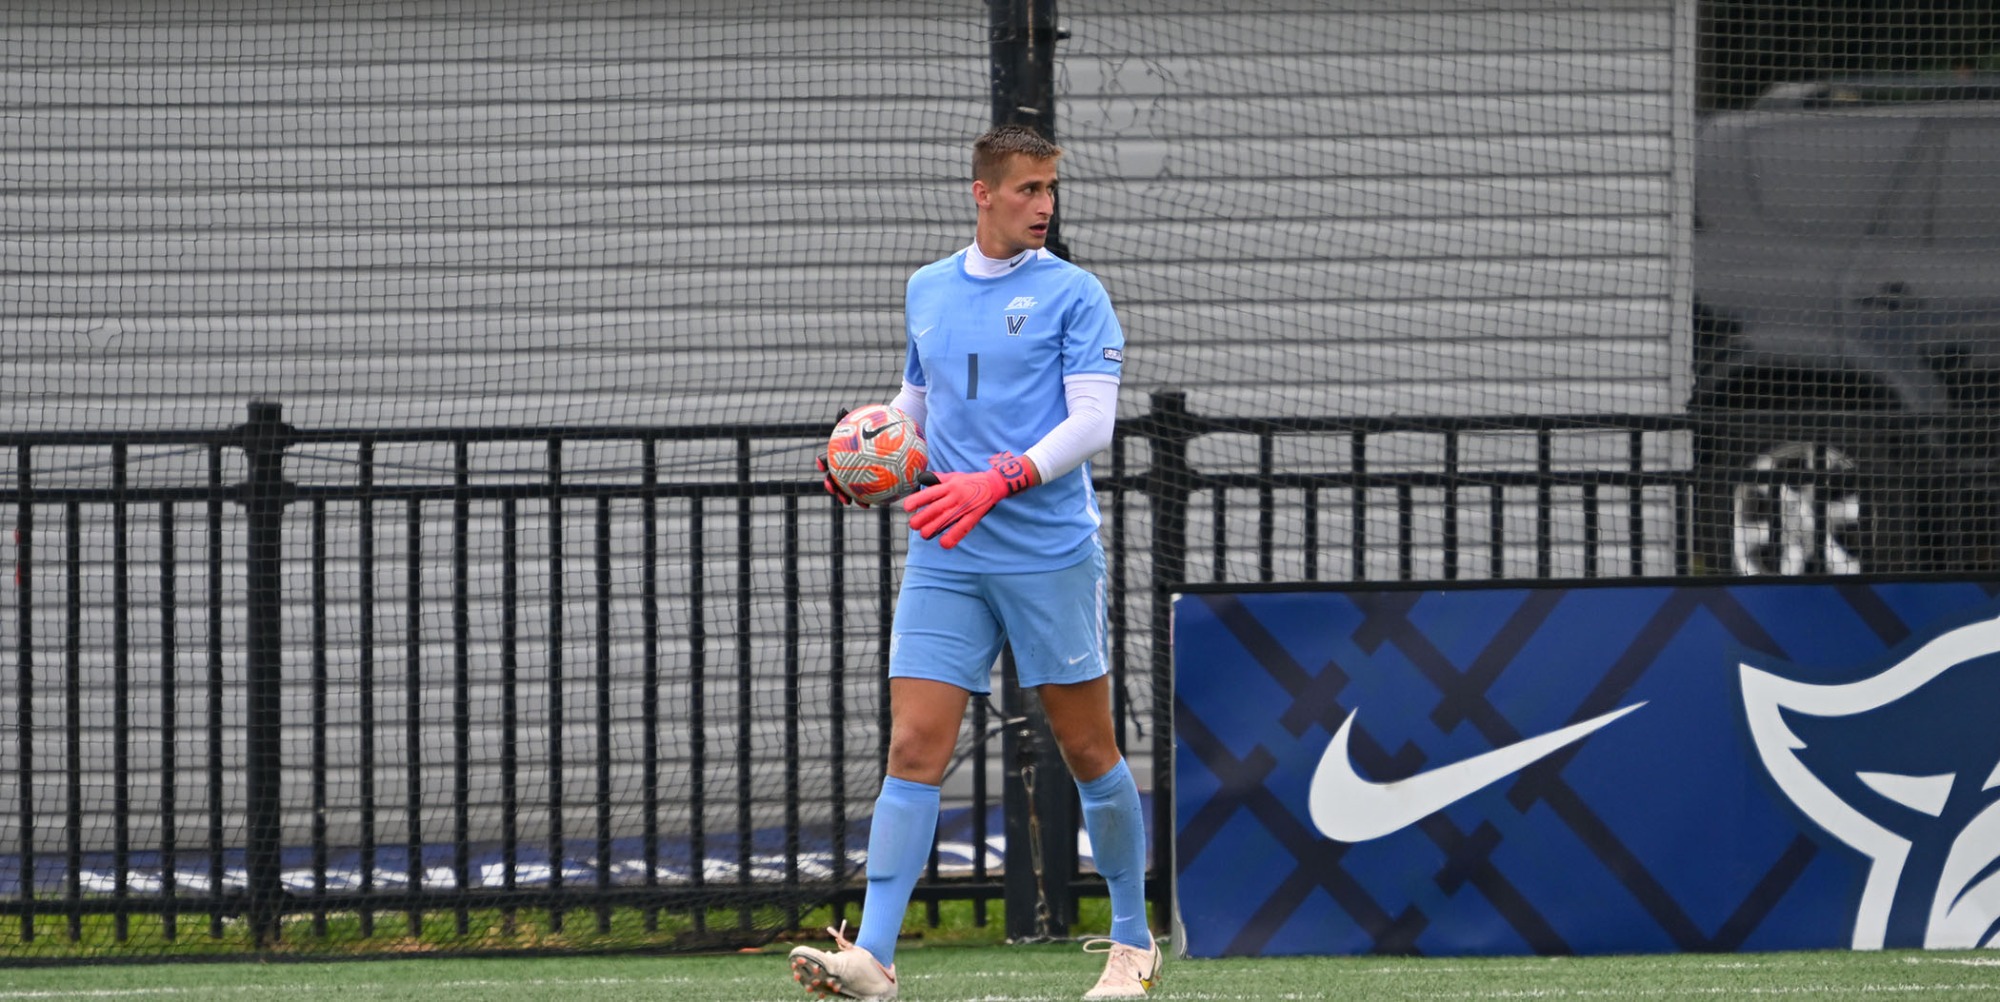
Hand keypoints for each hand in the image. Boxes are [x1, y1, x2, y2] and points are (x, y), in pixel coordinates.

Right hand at [817, 407, 866, 506]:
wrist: (883, 443)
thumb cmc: (869, 432)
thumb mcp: (861, 424)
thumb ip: (851, 420)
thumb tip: (842, 408)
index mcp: (839, 456)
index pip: (826, 459)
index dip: (821, 462)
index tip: (820, 464)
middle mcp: (842, 468)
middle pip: (832, 478)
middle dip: (829, 484)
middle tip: (830, 486)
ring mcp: (852, 479)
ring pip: (845, 490)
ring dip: (845, 496)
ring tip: (849, 501)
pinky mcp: (863, 486)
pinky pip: (862, 495)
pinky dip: (864, 499)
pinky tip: (870, 504)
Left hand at [902, 451, 1035, 547]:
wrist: (994, 483)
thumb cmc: (970, 481)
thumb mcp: (953, 476)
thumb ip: (938, 478)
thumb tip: (922, 477)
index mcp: (949, 485)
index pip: (931, 493)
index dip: (918, 500)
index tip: (907, 507)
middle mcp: (956, 495)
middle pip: (937, 507)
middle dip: (923, 517)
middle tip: (913, 525)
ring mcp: (965, 506)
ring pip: (948, 518)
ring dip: (935, 528)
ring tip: (924, 535)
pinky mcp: (974, 515)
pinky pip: (963, 527)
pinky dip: (954, 536)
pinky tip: (944, 544)